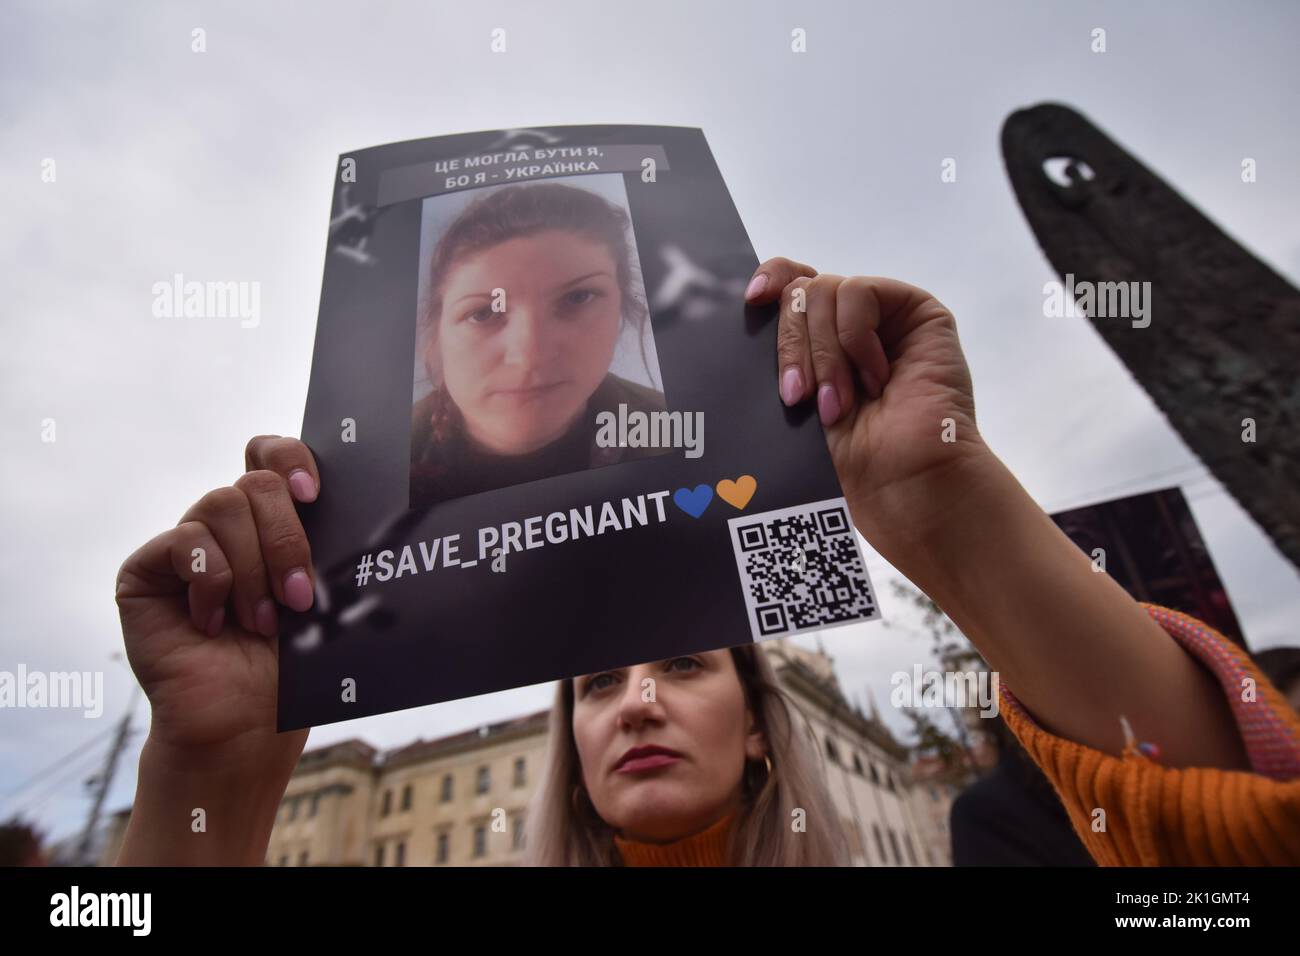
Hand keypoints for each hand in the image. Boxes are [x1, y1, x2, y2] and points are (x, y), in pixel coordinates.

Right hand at [114, 436, 321, 772]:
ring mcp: (185, 545)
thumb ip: (324, 545)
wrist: (246, 724)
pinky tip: (214, 623)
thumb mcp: (321, 595)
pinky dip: (211, 582)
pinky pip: (184, 543)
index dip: (291, 456)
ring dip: (253, 570)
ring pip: (222, 506)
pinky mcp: (146, 571)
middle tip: (300, 594)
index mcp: (271, 522)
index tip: (315, 492)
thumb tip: (363, 504)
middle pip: (256, 482)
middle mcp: (227, 526)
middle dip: (287, 537)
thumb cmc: (290, 665)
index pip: (271, 454)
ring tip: (262, 623)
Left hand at [746, 258, 995, 560]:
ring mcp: (882, 317)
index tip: (753, 300)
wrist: (900, 483)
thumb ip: (775, 355)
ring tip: (838, 403)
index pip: (788, 283)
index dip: (770, 279)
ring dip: (824, 354)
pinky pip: (859, 293)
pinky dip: (855, 338)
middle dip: (791, 347)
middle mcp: (848, 325)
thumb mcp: (794, 404)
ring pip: (823, 290)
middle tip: (798, 399)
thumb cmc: (849, 461)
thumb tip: (746, 311)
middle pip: (798, 292)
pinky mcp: (916, 311)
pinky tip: (874, 378)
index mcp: (818, 343)